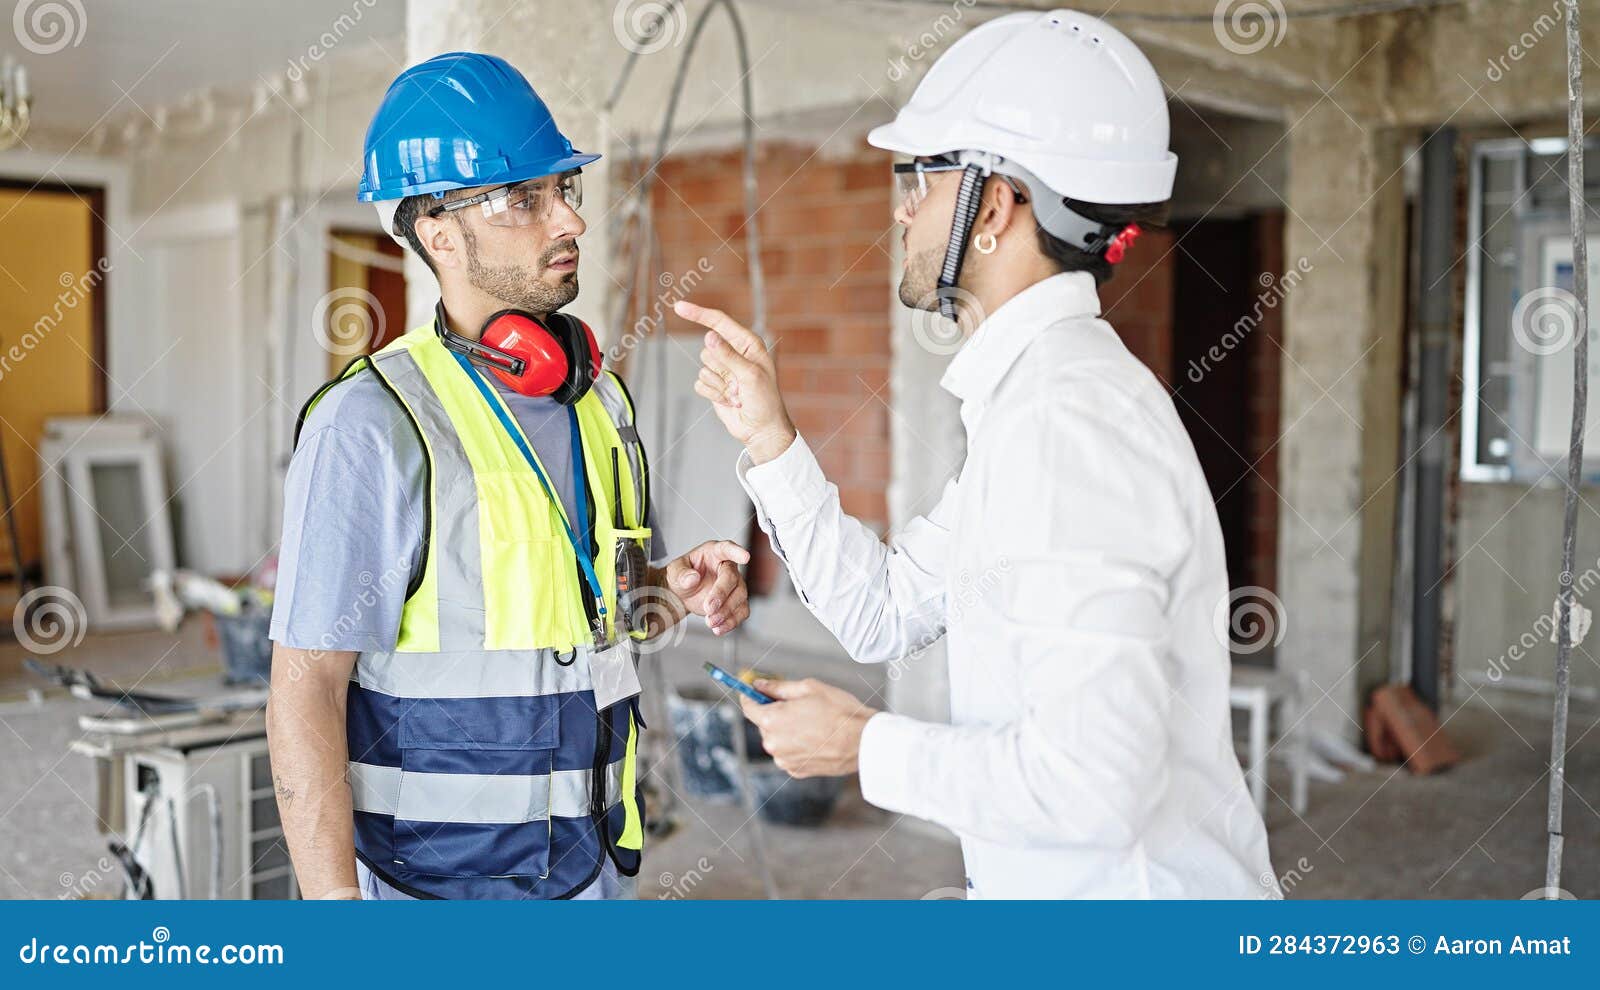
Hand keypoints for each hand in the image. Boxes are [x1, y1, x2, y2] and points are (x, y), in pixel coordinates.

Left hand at [650, 540, 750, 636]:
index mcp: (715, 552)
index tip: (745, 556)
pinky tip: (718, 628)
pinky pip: (741, 612)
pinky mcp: (737, 602)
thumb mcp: (675, 571)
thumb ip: (681, 573)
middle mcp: (728, 568)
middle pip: (732, 579)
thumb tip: (692, 578)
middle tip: (708, 608)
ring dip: (726, 612)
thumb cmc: (683, 575)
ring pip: (740, 597)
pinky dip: (731, 622)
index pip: (727, 548)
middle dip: (721, 595)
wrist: (684, 593)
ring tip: (710, 621)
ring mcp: (735, 585)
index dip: (736, 552)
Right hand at [675, 300, 796, 464]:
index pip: (719, 322)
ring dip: (718, 385)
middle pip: (707, 349)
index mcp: (747, 343)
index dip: (698, 314)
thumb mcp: (749, 375)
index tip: (679, 307)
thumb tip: (709, 335)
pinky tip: (729, 401)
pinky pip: (699, 383)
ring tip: (737, 394)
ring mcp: (723, 369)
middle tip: (739, 384)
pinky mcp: (714, 385)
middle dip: (720, 369)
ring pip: (702, 367)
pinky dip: (713, 394)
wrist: (760, 429)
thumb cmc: (765, 401)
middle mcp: (733, 353)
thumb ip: (728, 355)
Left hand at [738, 677, 878, 777]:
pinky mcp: (796, 771)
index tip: (752, 690)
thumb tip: (759, 684)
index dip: (749, 695)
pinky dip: (796, 745)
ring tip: (812, 722)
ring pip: (777, 739)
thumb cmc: (840, 712)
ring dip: (786, 729)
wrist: (863, 741)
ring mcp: (784, 760)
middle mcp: (773, 743)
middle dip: (775, 712)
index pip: (748, 706)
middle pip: (763, 723)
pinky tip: (815, 738)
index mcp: (772, 720)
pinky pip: (788, 753)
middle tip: (798, 704)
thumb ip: (778, 687)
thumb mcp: (808, 688)